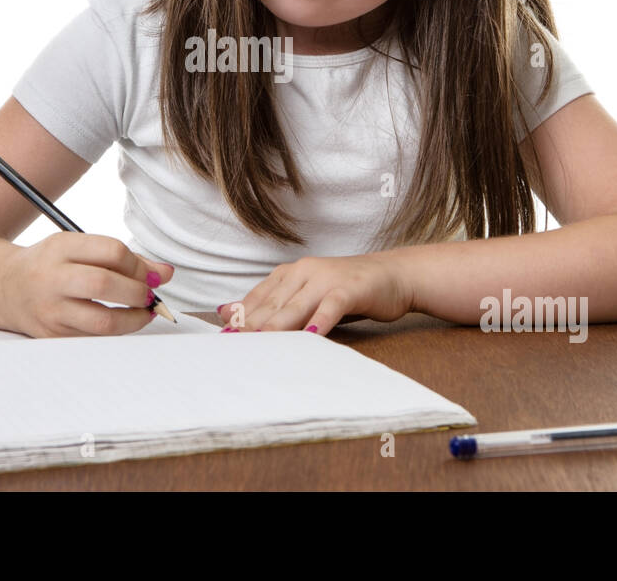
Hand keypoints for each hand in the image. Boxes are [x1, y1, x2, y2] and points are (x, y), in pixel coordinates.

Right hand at [0, 232, 173, 337]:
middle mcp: (52, 278)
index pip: (111, 251)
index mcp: (60, 248)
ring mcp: (50, 311)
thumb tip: (166, 273)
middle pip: (104, 284)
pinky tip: (123, 324)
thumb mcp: (79, 248)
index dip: (139, 265)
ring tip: (144, 313)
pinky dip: (116, 334)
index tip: (150, 274)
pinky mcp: (52, 336)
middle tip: (149, 296)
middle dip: (137, 292)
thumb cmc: (52, 264)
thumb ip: (124, 258)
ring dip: (133, 319)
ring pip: (101, 321)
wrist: (5, 287)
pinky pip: (93, 340)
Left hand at [215, 253, 410, 334]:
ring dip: (277, 325)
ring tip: (259, 342)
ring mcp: (326, 279)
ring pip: (296, 305)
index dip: (240, 317)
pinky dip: (319, 321)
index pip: (259, 297)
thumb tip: (226, 311)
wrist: (393, 275)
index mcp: (291, 272)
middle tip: (232, 345)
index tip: (222, 338)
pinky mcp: (348, 289)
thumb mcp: (307, 294)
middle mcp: (304, 271)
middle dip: (251, 325)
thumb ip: (272, 303)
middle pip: (272, 303)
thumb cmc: (347, 290)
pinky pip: (330, 307)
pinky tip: (310, 335)